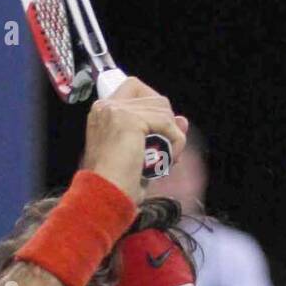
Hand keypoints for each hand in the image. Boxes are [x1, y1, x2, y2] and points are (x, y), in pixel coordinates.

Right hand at [83, 76, 187, 203]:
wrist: (104, 196)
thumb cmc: (117, 184)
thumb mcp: (140, 154)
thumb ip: (159, 133)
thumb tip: (182, 121)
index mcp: (103, 113)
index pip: (136, 89)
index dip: (155, 109)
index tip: (162, 133)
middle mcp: (106, 106)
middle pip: (155, 98)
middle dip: (168, 124)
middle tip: (167, 152)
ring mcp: (117, 110)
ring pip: (164, 109)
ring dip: (173, 136)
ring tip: (165, 160)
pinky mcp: (130, 120)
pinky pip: (167, 123)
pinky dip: (175, 143)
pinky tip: (168, 161)